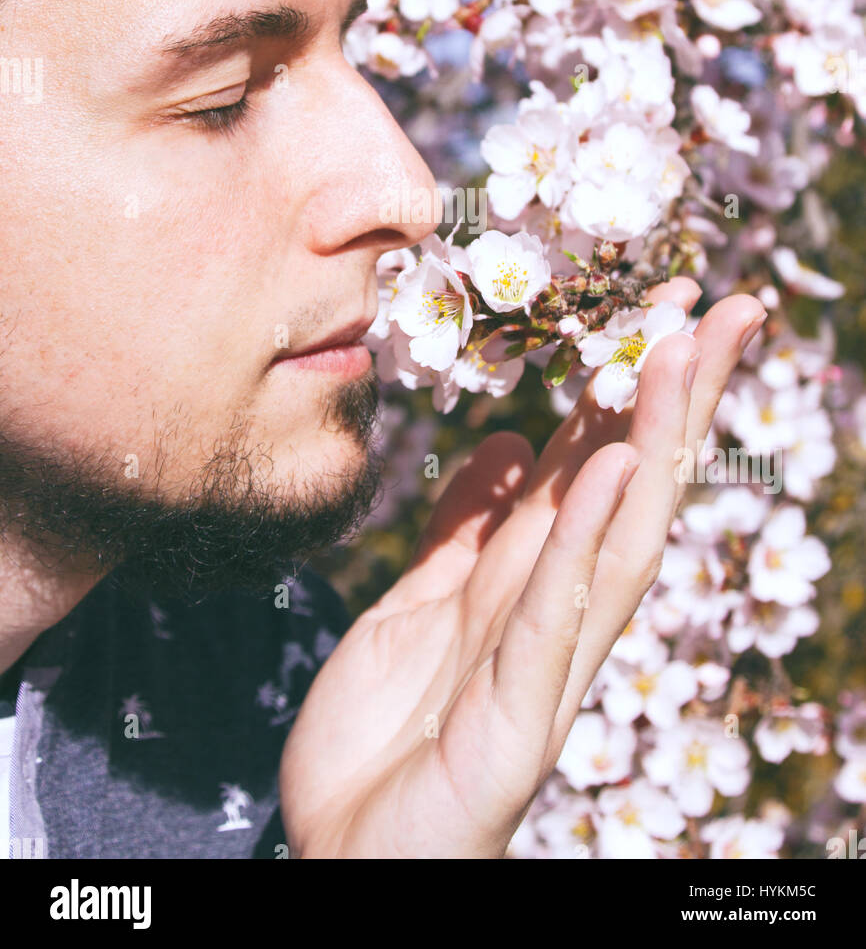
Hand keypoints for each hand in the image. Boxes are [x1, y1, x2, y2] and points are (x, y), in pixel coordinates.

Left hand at [279, 280, 765, 858]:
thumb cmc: (386, 740)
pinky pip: (552, 619)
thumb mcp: (415, 607)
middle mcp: (555, 618)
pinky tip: (609, 472)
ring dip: (652, 445)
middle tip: (726, 309)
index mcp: (530, 588)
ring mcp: (542, 670)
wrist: (340, 859)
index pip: (597, 474)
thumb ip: (464, 531)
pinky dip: (582, 544)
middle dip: (677, 400)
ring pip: (616, 543)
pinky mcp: (513, 724)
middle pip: (632, 493)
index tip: (667, 311)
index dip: (632, 393)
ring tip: (680, 356)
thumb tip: (509, 441)